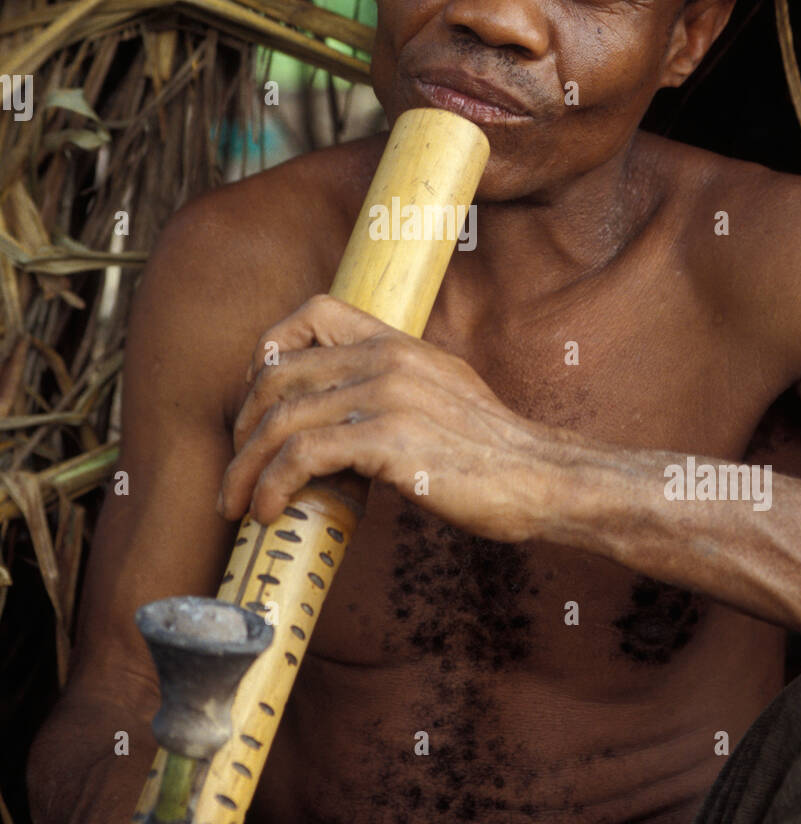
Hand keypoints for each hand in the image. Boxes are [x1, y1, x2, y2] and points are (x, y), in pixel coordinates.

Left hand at [218, 294, 567, 541]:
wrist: (541, 478)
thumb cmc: (490, 450)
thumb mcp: (440, 391)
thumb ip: (390, 387)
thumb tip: (338, 419)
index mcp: (398, 341)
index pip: (314, 311)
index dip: (269, 350)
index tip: (258, 401)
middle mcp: (388, 357)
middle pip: (278, 374)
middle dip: (243, 427)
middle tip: (236, 471)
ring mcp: (387, 395)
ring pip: (280, 419)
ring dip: (245, 468)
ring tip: (238, 505)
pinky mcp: (388, 440)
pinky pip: (302, 456)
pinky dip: (273, 486)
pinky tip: (271, 511)